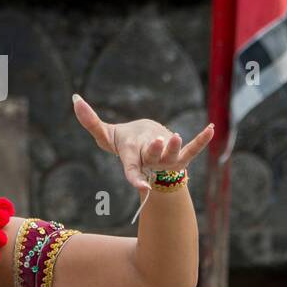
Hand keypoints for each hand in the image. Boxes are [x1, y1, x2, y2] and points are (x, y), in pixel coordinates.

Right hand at [72, 93, 213, 194]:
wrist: (147, 151)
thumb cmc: (124, 143)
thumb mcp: (105, 134)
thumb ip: (90, 120)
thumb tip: (75, 99)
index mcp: (132, 158)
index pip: (132, 170)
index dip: (136, 179)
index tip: (142, 187)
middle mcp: (150, 161)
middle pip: (153, 158)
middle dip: (156, 150)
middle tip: (159, 142)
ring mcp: (167, 160)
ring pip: (173, 154)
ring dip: (175, 146)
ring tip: (175, 135)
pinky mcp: (182, 154)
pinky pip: (193, 148)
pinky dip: (202, 139)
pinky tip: (211, 128)